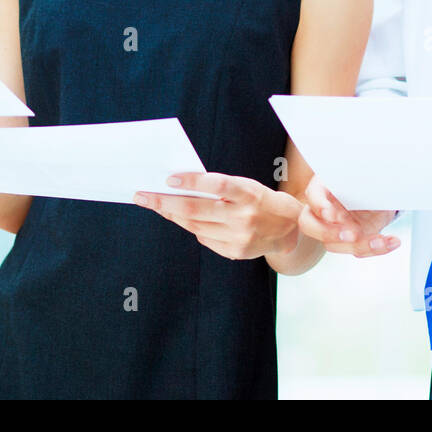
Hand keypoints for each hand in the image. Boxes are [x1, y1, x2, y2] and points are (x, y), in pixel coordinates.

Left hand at [134, 173, 301, 260]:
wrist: (289, 229)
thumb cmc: (261, 200)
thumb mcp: (246, 186)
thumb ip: (219, 187)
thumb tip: (181, 186)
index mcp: (248, 193)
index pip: (216, 185)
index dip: (192, 181)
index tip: (168, 178)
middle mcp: (243, 217)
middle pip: (196, 210)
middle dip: (165, 203)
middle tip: (143, 196)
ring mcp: (238, 237)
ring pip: (195, 226)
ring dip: (173, 215)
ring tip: (157, 205)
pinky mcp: (235, 252)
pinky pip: (204, 239)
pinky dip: (192, 228)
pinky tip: (184, 220)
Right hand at [296, 175, 399, 256]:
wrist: (383, 191)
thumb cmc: (369, 179)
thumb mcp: (366, 176)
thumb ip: (362, 180)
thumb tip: (369, 181)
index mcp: (323, 186)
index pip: (312, 195)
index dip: (319, 205)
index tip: (330, 214)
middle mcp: (323, 209)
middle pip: (309, 225)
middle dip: (328, 233)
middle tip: (351, 235)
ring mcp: (334, 227)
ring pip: (334, 244)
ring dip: (359, 245)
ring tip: (381, 240)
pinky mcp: (349, 241)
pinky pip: (357, 250)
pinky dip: (376, 249)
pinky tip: (391, 241)